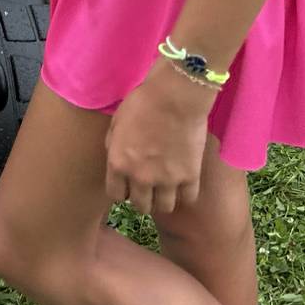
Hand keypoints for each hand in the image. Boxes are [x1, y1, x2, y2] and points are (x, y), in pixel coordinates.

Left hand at [103, 61, 213, 214]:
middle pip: (140, 206)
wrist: (174, 96)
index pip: (116, 195)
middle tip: (147, 185)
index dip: (122, 191)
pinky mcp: (190, 177)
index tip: (128, 185)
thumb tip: (116, 160)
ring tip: (165, 186)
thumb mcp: (116, 122)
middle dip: (142, 197)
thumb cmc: (141, 102)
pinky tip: (182, 181)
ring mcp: (167, 180)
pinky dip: (184, 193)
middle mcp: (140, 177)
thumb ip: (113, 145)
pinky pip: (187, 198)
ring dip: (162, 198)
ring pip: (164, 208)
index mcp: (118, 163)